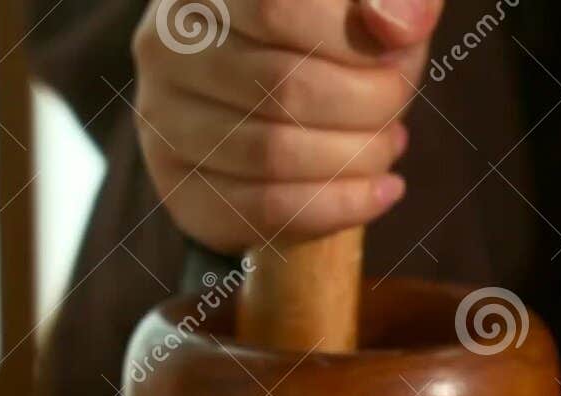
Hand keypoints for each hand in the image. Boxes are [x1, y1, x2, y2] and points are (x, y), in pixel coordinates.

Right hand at [131, 0, 441, 252]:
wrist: (280, 97)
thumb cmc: (330, 33)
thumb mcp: (365, 2)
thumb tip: (395, 28)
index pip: (277, 9)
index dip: (353, 41)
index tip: (398, 52)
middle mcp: (166, 44)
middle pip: (284, 86)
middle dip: (368, 104)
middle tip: (398, 105)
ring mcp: (161, 118)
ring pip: (274, 154)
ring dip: (358, 158)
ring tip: (388, 143)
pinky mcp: (179, 186)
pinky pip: (266, 210)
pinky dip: (341, 206)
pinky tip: (381, 190)